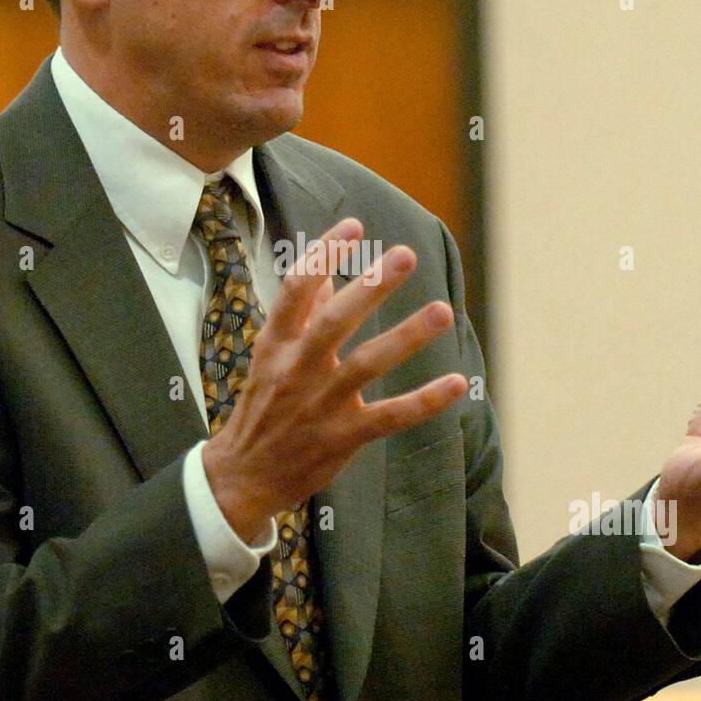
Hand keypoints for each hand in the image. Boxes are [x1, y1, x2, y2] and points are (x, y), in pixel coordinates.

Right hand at [202, 218, 468, 539]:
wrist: (243, 476)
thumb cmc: (263, 407)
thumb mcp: (270, 356)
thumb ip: (299, 316)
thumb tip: (325, 275)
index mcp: (276, 344)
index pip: (295, 290)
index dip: (323, 254)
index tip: (354, 224)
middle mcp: (297, 370)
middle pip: (334, 321)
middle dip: (370, 286)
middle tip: (405, 254)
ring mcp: (321, 405)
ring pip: (367, 365)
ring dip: (407, 337)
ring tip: (443, 310)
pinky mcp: (344, 437)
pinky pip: (390, 417)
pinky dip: (425, 401)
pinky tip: (457, 383)